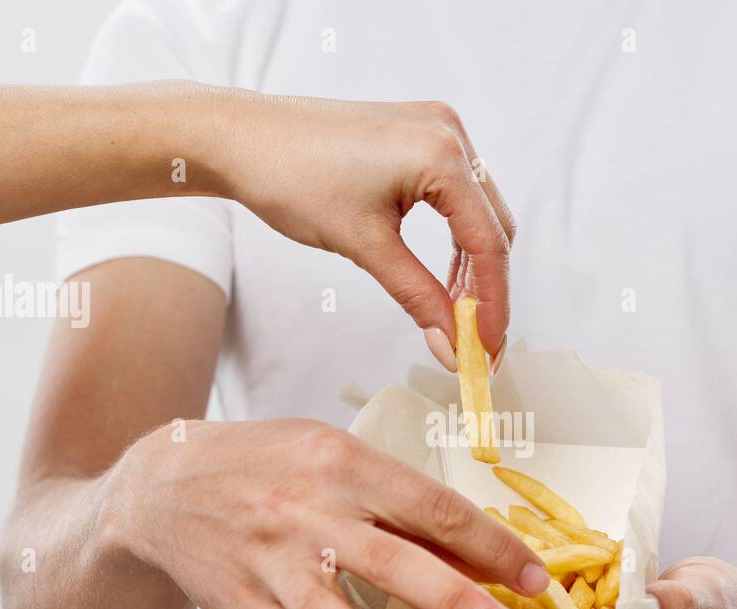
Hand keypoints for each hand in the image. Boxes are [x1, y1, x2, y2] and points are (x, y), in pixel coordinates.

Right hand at [102, 418, 548, 608]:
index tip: (535, 578)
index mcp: (343, 463)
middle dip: (454, 600)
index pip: (430, 506)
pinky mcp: (243, 603)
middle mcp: (308, 512)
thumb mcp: (329, 452)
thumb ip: (394, 497)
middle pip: (390, 560)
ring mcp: (272, 562)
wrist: (161, 482)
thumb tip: (470, 546)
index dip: (488, 544)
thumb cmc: (265, 464)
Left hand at [218, 93, 514, 366]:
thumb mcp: (363, 246)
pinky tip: (445, 279)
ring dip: (473, 267)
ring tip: (460, 318)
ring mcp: (437, 129)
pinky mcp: (420, 135)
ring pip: (479, 213)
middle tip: (478, 343)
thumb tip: (452, 346)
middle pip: (493, 227)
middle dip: (488, 289)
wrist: (242, 138)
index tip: (489, 350)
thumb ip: (417, 297)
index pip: (488, 242)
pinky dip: (456, 239)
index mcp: (440, 154)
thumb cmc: (291, 178)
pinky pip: (457, 195)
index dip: (494, 304)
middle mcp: (449, 133)